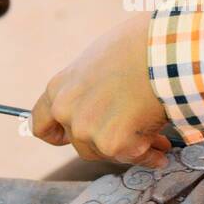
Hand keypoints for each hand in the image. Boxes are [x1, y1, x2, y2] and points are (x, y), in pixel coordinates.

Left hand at [33, 13, 169, 167]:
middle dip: (107, 141)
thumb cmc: (138, 46)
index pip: (41, 125)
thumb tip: (104, 105)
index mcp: (59, 89)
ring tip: (157, 141)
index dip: (59, 135)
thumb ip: (90, 88)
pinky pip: (133, 157)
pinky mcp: (114, 144)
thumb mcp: (99, 61)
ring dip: (131, 150)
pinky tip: (163, 151)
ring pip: (108, 153)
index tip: (72, 139)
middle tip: (133, 135)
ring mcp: (88, 130)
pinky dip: (149, 156)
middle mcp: (67, 112)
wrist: (163, 51)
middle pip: (81, 144)